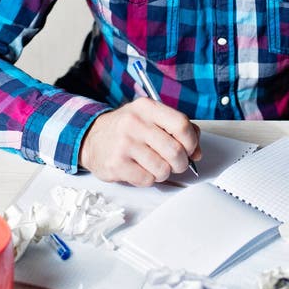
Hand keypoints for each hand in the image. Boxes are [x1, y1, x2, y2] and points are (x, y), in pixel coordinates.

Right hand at [79, 98, 201, 185]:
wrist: (92, 138)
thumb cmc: (127, 129)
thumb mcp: (150, 118)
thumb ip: (176, 129)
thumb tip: (197, 151)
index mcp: (147, 108)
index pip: (181, 124)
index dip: (192, 141)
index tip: (191, 149)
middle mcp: (134, 123)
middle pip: (175, 150)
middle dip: (181, 163)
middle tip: (176, 164)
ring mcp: (124, 144)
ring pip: (163, 168)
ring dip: (163, 172)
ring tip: (154, 166)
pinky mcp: (116, 164)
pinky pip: (147, 180)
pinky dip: (148, 179)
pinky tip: (140, 170)